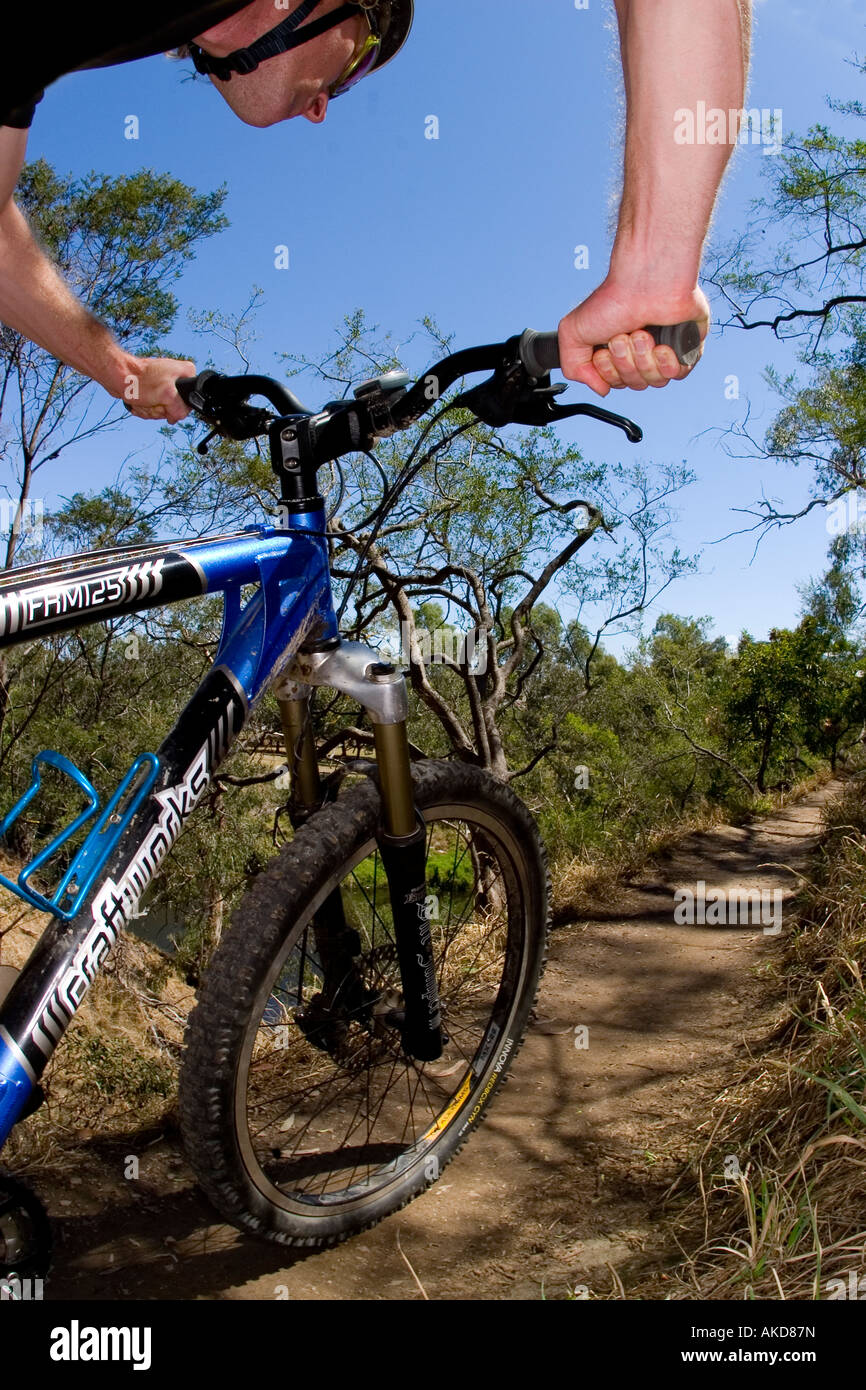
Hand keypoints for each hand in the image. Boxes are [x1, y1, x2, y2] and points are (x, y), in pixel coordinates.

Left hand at [117, 355, 196, 422]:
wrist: (118, 377)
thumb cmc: (139, 380)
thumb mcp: (167, 396)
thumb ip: (180, 410)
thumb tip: (176, 418)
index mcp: (185, 373)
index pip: (189, 400)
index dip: (176, 406)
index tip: (164, 401)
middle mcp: (177, 378)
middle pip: (175, 407)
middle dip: (160, 409)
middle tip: (151, 401)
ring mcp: (164, 385)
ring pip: (163, 410)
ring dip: (151, 410)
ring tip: (143, 400)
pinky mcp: (153, 391)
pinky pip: (154, 408)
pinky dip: (145, 409)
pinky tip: (139, 402)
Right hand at [557, 282, 709, 396]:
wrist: (647, 280)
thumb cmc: (613, 299)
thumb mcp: (573, 333)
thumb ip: (573, 367)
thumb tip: (600, 388)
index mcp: (618, 348)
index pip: (614, 383)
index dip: (608, 373)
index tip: (603, 351)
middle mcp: (641, 350)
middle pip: (634, 384)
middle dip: (625, 364)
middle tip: (623, 336)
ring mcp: (664, 347)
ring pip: (656, 381)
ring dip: (644, 361)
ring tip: (642, 334)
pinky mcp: (687, 345)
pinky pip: (679, 373)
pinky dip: (668, 363)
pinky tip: (662, 345)